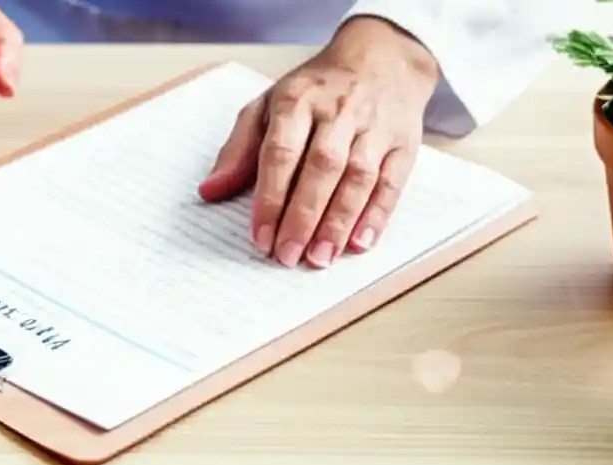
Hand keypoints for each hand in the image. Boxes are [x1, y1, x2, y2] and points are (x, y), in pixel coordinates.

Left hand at [199, 17, 439, 268]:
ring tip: (320, 258)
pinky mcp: (403, 143)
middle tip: (288, 255)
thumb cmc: (317, 91)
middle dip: (303, 216)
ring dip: (338, 222)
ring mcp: (374, 127)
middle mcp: (338, 111)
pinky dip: (376, 216)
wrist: (381, 58)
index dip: (270, 197)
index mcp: (298, 100)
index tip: (260, 236)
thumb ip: (240, 149)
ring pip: (358, 177)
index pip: (281, 151)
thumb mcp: (270, 105)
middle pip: (322, 167)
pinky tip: (359, 243)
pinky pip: (391, 182)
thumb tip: (209, 191)